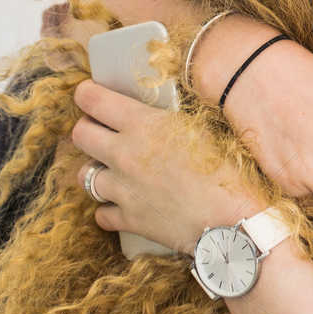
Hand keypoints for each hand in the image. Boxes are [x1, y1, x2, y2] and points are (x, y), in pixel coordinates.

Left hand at [69, 80, 263, 252]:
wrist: (233, 219)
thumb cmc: (227, 169)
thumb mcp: (201, 128)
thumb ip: (167, 118)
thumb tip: (155, 111)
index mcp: (143, 124)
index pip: (92, 100)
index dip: (86, 94)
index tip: (89, 94)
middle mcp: (124, 154)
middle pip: (79, 135)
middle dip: (87, 129)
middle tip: (101, 131)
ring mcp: (123, 189)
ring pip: (83, 175)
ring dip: (95, 170)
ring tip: (114, 170)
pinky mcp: (129, 219)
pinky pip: (101, 214)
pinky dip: (109, 209)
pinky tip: (125, 204)